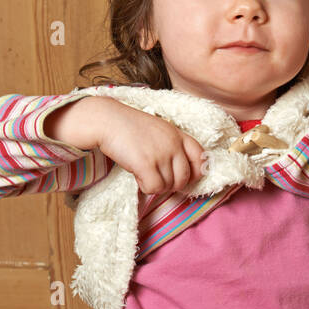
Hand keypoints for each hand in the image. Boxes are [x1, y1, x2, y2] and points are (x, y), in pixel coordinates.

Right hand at [93, 98, 207, 194]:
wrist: (107, 120)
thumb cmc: (129, 127)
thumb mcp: (158, 131)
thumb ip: (172, 146)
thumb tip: (181, 175)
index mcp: (178, 134)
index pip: (200, 156)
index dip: (195, 171)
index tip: (184, 177)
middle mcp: (173, 144)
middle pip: (184, 178)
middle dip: (171, 184)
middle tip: (156, 178)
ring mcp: (161, 154)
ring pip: (168, 186)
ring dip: (155, 184)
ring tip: (142, 172)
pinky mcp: (147, 164)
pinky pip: (154, 188)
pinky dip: (145, 187)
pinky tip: (137, 176)